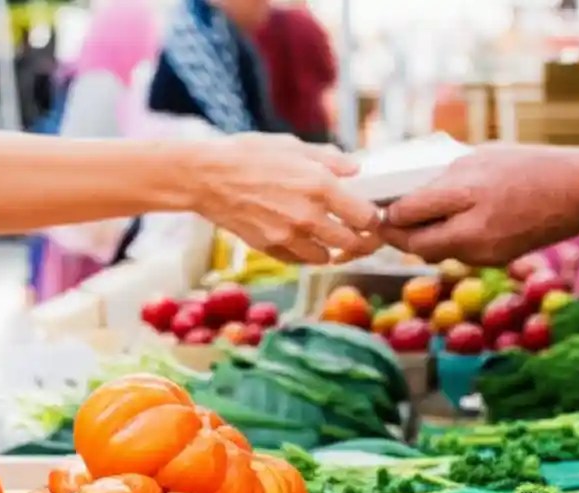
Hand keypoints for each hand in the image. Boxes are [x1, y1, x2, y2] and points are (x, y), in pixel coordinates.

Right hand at [191, 133, 381, 264]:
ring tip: (329, 237)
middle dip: (361, 241)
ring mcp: (287, 235)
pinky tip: (303, 240)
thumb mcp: (292, 145)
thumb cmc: (247, 154)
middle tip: (360, 235)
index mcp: (319, 185)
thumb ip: (329, 159)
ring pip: (325, 257)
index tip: (372, 217)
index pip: (365, 217)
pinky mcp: (268, 247)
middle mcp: (307, 215)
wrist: (205, 177)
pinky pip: (298, 260)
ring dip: (331, 249)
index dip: (373, 220)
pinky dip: (305, 253)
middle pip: (351, 243)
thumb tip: (355, 168)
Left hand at [379, 145, 578, 265]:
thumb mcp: (481, 158)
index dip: (387, 213)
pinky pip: (458, 254)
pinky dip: (447, 242)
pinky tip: (450, 225)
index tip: (378, 207)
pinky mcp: (495, 261)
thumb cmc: (532, 165)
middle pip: (415, 245)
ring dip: (421, 240)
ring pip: (435, 252)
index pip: (407, 213)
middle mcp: (473, 231)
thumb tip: (410, 191)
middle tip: (386, 223)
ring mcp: (485, 252)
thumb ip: (444, 178)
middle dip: (397, 236)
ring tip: (416, 220)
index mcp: (467, 195)